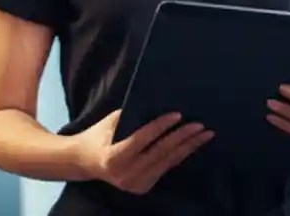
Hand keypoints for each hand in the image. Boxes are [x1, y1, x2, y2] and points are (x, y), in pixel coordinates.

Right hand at [74, 110, 212, 194]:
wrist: (84, 162)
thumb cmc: (98, 135)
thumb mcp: (110, 121)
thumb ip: (133, 115)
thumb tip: (160, 101)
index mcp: (114, 157)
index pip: (142, 139)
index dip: (161, 126)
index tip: (178, 114)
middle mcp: (125, 174)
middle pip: (160, 152)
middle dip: (182, 137)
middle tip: (200, 125)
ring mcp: (135, 184)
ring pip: (167, 162)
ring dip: (188, 147)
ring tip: (205, 134)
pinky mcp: (142, 188)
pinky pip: (165, 169)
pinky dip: (180, 155)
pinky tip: (193, 144)